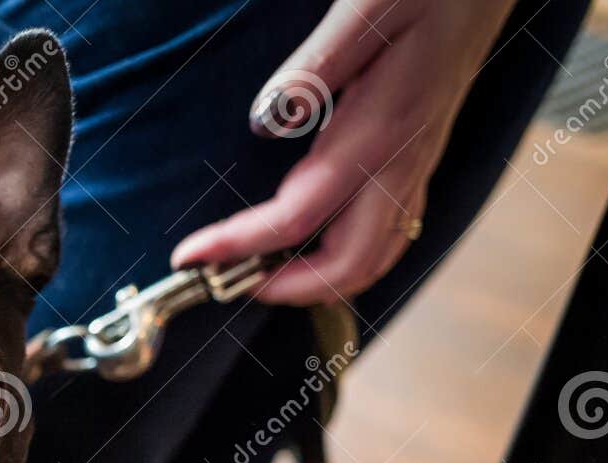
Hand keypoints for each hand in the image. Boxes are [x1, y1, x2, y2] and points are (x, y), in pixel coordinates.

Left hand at [172, 0, 516, 305]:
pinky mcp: (418, 166)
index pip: (299, 217)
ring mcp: (413, 171)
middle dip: (282, 289)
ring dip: (314, 284)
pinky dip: (344, 262)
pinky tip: (308, 250)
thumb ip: (313, 67)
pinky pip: (387, 238)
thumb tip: (262, 122)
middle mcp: (399, 164)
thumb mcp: (366, 11)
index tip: (189, 256)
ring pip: (372, 261)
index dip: (239, 246)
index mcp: (378, 132)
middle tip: (224, 279)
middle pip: (345, 266)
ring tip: (258, 272)